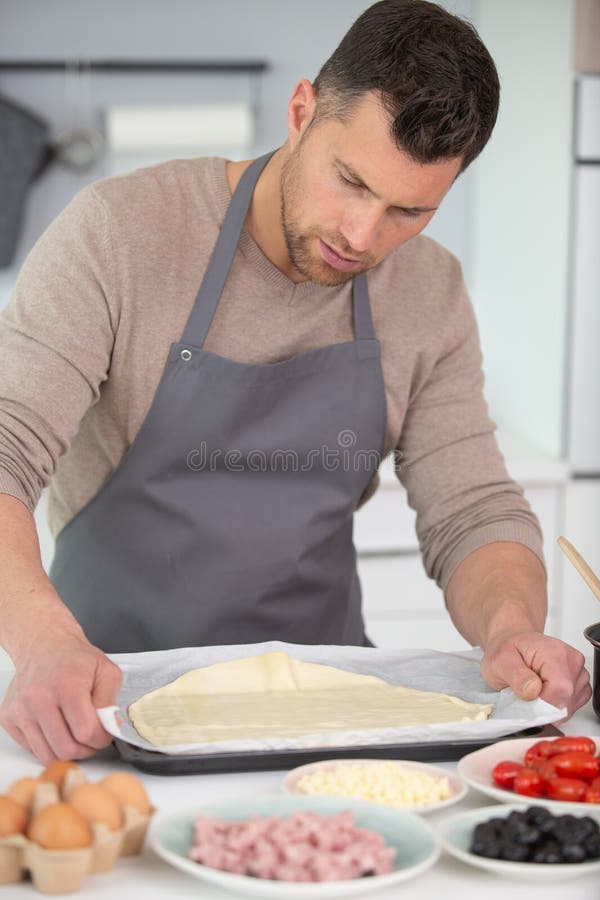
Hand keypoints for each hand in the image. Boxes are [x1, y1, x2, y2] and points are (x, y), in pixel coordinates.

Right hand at [0, 631, 121, 763]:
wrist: (44, 645)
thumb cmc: (76, 659)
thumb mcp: (106, 671)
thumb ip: (110, 701)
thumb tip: (109, 727)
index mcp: (66, 685)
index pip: (85, 732)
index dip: (101, 739)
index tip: (104, 734)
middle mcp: (38, 698)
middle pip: (66, 749)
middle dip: (85, 750)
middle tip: (92, 739)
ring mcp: (20, 710)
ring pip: (47, 755)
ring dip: (67, 751)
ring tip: (75, 734)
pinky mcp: (8, 718)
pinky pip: (32, 749)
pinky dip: (49, 746)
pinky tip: (57, 728)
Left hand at [480, 630, 591, 718]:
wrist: (514, 644)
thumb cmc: (509, 650)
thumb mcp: (500, 660)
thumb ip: (516, 676)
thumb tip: (532, 690)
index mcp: (555, 651)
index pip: (560, 690)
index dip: (542, 704)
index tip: (526, 701)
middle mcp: (572, 660)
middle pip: (566, 701)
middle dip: (543, 707)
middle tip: (526, 693)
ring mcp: (579, 672)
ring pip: (570, 707)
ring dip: (549, 707)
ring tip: (533, 690)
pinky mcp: (580, 684)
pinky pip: (572, 706)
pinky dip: (556, 706)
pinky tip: (543, 693)